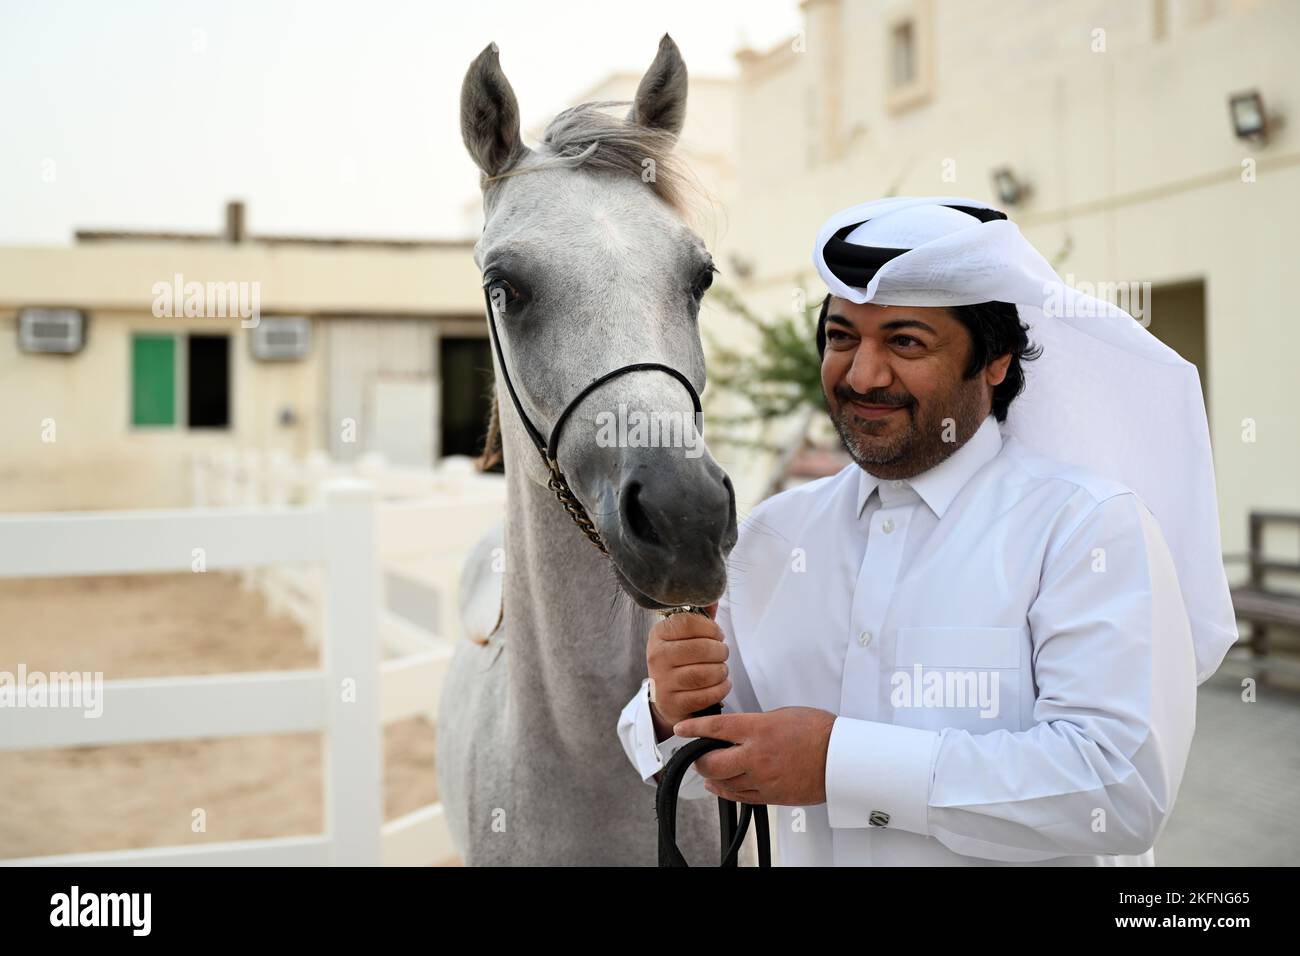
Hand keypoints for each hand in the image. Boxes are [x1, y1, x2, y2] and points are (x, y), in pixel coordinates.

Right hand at [646, 602, 728, 733]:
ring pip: (704, 673)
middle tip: (722, 654)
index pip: (688, 623)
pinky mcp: (673, 703)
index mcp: (658, 634)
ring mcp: (663, 682)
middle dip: (720, 651)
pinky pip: (705, 695)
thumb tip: (713, 594)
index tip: (718, 635)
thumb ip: (700, 617)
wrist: (666, 699)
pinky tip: (722, 684)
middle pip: (700, 649)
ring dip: (721, 671)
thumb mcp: (685, 637)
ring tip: (722, 670)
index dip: (711, 628)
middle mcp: (657, 657)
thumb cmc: (680, 662)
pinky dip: (720, 689)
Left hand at [672, 707, 836, 806]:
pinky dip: (726, 791)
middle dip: (698, 759)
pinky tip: (722, 786)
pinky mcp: (770, 795)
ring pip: (723, 782)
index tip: (681, 729)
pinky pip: (740, 797)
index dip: (694, 728)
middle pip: (712, 762)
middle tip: (696, 754)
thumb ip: (757, 722)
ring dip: (711, 776)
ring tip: (707, 771)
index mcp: (759, 729)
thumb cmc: (818, 732)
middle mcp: (756, 755)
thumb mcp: (782, 715)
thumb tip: (740, 728)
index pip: (716, 728)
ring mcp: (762, 778)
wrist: (840, 758)